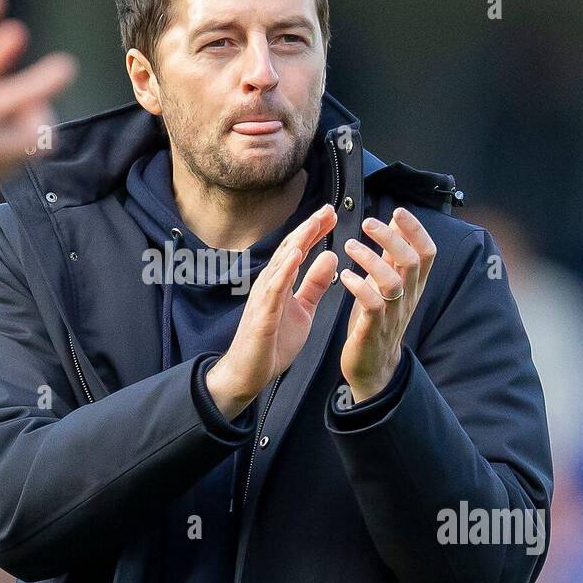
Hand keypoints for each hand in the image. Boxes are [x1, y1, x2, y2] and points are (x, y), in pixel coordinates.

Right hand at [205, 205, 338, 419]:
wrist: (250, 372)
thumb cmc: (273, 342)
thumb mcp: (303, 309)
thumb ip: (315, 285)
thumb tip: (330, 258)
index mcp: (281, 282)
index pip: (299, 250)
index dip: (315, 231)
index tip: (332, 214)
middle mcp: (270, 284)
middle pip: (290, 249)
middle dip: (309, 228)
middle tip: (328, 209)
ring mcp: (264, 297)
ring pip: (282, 263)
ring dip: (298, 241)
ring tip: (314, 224)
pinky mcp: (262, 314)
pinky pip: (274, 288)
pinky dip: (285, 269)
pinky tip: (296, 254)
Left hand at [338, 207, 435, 402]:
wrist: (373, 366)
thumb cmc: (377, 320)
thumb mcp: (389, 285)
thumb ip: (393, 257)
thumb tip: (397, 223)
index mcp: (413, 285)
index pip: (427, 252)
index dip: (416, 230)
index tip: (399, 211)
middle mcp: (408, 297)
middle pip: (411, 261)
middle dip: (391, 238)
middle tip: (368, 222)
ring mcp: (393, 314)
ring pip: (393, 281)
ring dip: (370, 259)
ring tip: (349, 245)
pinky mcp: (374, 329)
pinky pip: (373, 305)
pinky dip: (359, 287)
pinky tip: (344, 277)